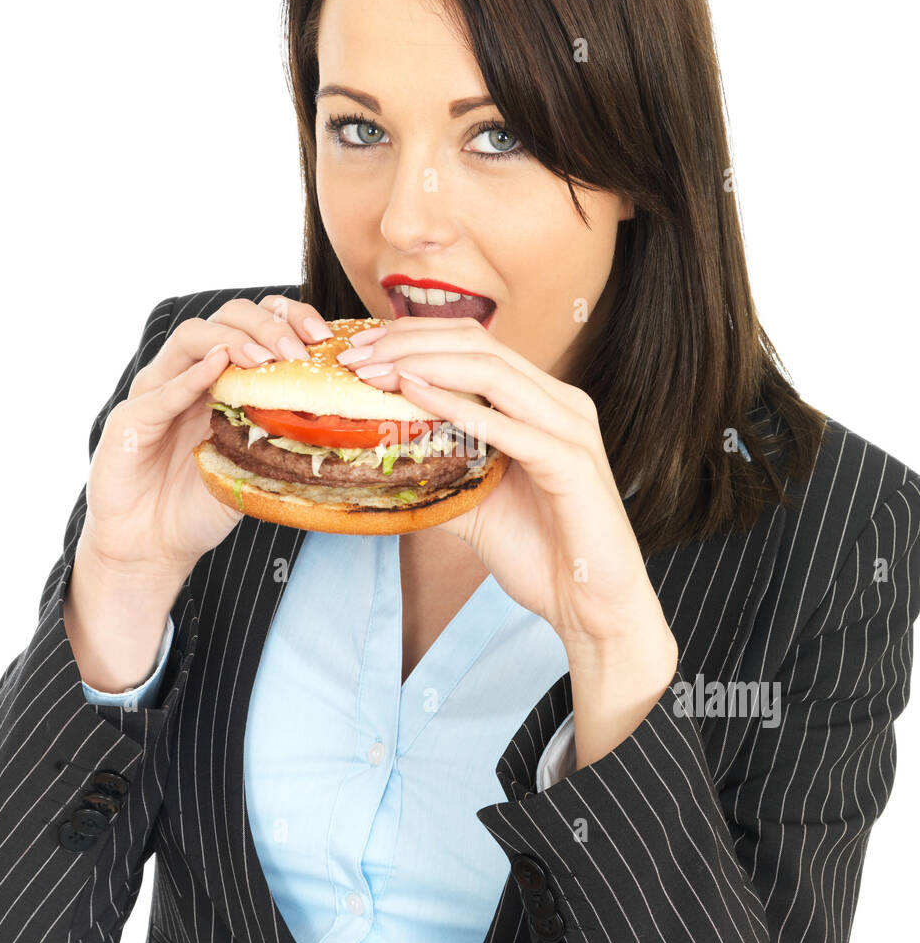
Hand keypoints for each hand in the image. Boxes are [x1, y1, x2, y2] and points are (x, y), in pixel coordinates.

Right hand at [81, 294, 333, 577]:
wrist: (153, 546)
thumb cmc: (201, 504)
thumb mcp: (254, 467)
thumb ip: (280, 439)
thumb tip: (340, 426)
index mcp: (221, 379)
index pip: (256, 325)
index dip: (289, 319)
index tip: (323, 337)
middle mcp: (188, 375)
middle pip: (227, 317)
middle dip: (268, 325)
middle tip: (297, 352)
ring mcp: (157, 391)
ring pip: (193, 338)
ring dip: (235, 340)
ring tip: (266, 359)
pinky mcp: (130, 419)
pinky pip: (163, 390)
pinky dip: (192, 375)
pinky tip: (219, 366)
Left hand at [339, 316, 672, 651]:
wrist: (589, 607)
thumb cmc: (539, 552)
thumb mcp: (472, 501)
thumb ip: (437, 468)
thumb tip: (374, 458)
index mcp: (542, 402)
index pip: (473, 344)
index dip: (412, 336)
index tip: (358, 349)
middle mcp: (561, 403)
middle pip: (478, 345)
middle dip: (408, 342)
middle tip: (353, 357)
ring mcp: (571, 429)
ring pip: (492, 371)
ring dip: (424, 365)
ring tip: (374, 373)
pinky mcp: (573, 464)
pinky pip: (510, 426)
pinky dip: (459, 408)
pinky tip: (416, 397)